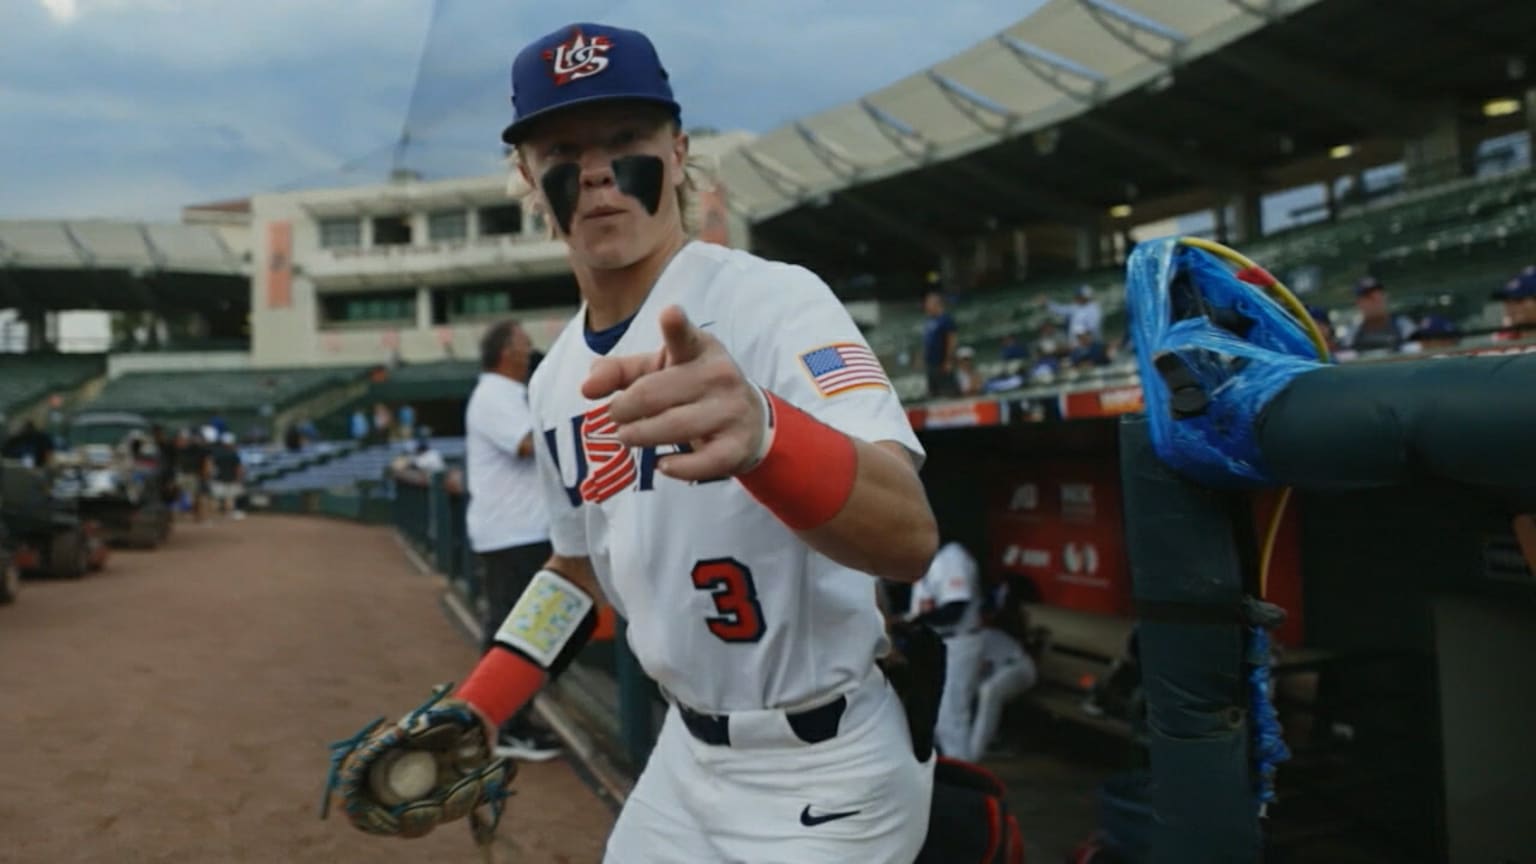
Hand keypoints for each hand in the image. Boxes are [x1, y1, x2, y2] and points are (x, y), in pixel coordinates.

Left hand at [582, 305, 765, 481]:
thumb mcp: (658, 370)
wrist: (750, 421)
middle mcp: (719, 376)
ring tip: (627, 437)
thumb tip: (587, 387)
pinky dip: (675, 467)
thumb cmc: (691, 389)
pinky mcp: (736, 446)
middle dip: (623, 408)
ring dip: (639, 436)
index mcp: (699, 349)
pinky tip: (662, 464)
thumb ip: (618, 372)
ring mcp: (731, 411)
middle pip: (653, 394)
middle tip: (615, 416)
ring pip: (672, 427)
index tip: (669, 314)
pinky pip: (700, 463)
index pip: (685, 336)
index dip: (676, 326)